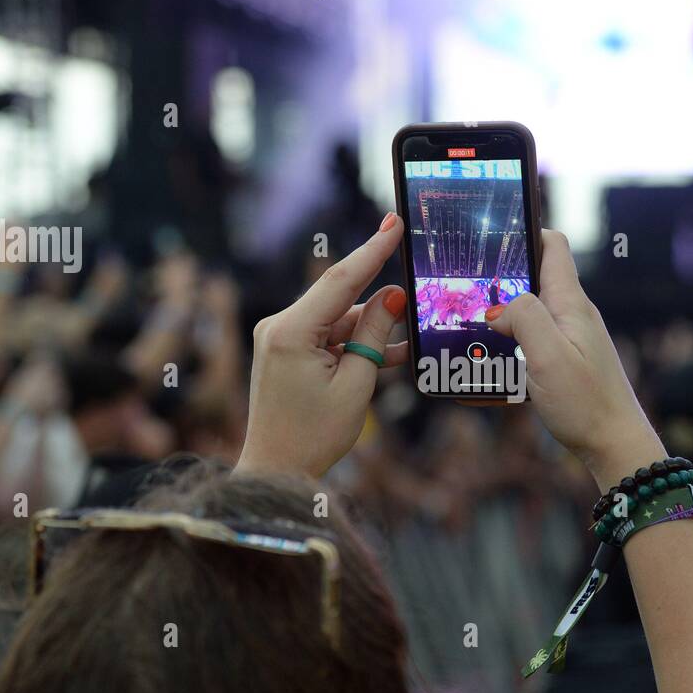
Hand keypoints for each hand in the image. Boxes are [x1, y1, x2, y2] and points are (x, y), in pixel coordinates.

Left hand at [234, 213, 407, 478]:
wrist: (275, 470)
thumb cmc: (313, 436)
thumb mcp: (356, 385)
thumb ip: (375, 335)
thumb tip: (392, 296)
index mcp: (291, 332)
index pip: (340, 280)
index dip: (373, 250)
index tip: (393, 222)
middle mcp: (279, 327)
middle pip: (341, 300)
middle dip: (380, 303)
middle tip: (417, 296)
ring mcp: (281, 338)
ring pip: (339, 321)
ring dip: (372, 332)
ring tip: (408, 344)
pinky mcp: (287, 351)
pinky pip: (329, 337)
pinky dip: (355, 345)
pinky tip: (390, 353)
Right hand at [486, 230, 664, 488]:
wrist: (614, 446)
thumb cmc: (586, 403)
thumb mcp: (548, 356)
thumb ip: (524, 317)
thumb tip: (497, 306)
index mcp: (570, 303)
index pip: (552, 245)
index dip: (524, 230)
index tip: (490, 232)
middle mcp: (572, 314)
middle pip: (533, 277)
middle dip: (499, 278)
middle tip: (462, 286)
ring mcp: (570, 338)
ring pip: (528, 311)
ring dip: (499, 316)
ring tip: (465, 326)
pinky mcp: (565, 361)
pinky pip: (531, 341)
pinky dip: (507, 344)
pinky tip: (487, 361)